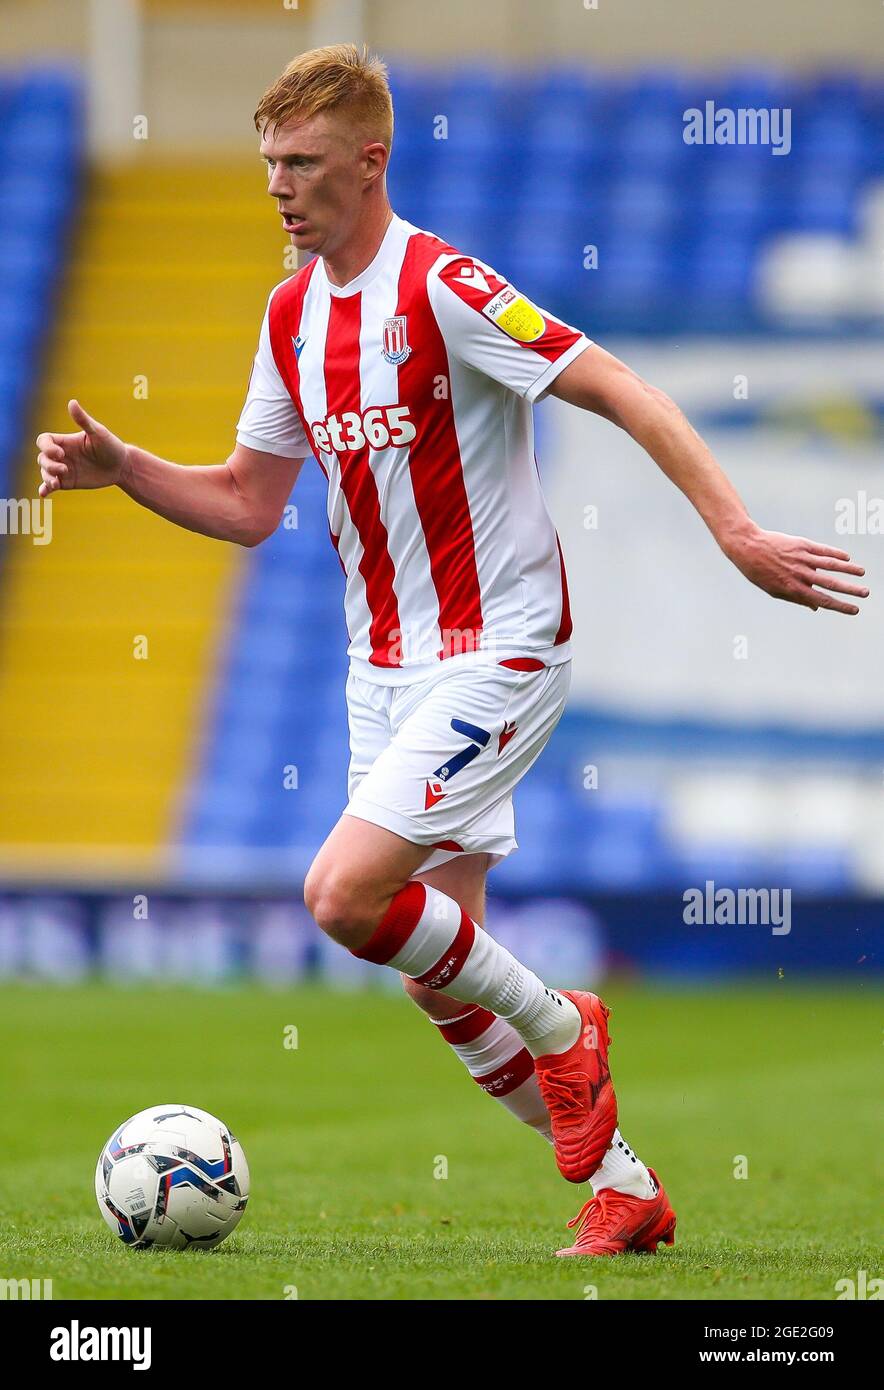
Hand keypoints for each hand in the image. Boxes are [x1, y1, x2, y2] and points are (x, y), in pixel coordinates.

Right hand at [36, 399, 127, 497]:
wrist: (122, 467)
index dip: (46, 447)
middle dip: (49, 465)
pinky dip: (45, 489)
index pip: (44, 441)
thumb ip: (83, 420)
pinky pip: (51, 486)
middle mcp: (62, 455)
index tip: (61, 454)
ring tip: (56, 483)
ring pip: (45, 472)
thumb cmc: (111, 446)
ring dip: (47, 477)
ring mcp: (64, 469)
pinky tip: (43, 494)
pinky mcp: (69, 482)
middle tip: (64, 469)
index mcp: (66, 441)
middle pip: (42, 458)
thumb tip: (72, 402)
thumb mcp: (98, 433)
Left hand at [722, 523, 869, 614]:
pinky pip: (823, 550)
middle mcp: (800, 574)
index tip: (854, 609)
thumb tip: (815, 607)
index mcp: (793, 589)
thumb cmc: (759, 572)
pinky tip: (847, 557)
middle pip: (830, 584)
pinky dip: (836, 554)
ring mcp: (802, 559)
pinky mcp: (802, 545)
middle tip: (866, 593)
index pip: (822, 600)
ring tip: (862, 573)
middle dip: (850, 590)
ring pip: (830, 565)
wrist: (748, 547)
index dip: (840, 606)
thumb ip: (796, 598)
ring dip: (848, 570)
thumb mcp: (774, 590)